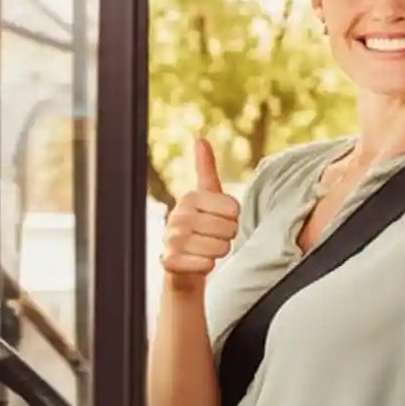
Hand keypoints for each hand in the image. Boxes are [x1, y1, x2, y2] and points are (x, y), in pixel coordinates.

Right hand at [159, 138, 240, 286]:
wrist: (181, 263)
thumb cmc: (199, 227)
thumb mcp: (205, 196)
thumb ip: (205, 168)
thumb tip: (200, 138)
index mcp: (190, 197)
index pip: (234, 210)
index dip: (234, 220)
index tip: (220, 220)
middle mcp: (178, 216)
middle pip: (228, 230)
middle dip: (227, 238)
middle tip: (213, 237)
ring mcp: (172, 239)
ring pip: (219, 248)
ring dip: (218, 252)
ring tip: (206, 249)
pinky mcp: (170, 261)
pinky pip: (206, 265)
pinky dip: (207, 266)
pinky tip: (197, 261)